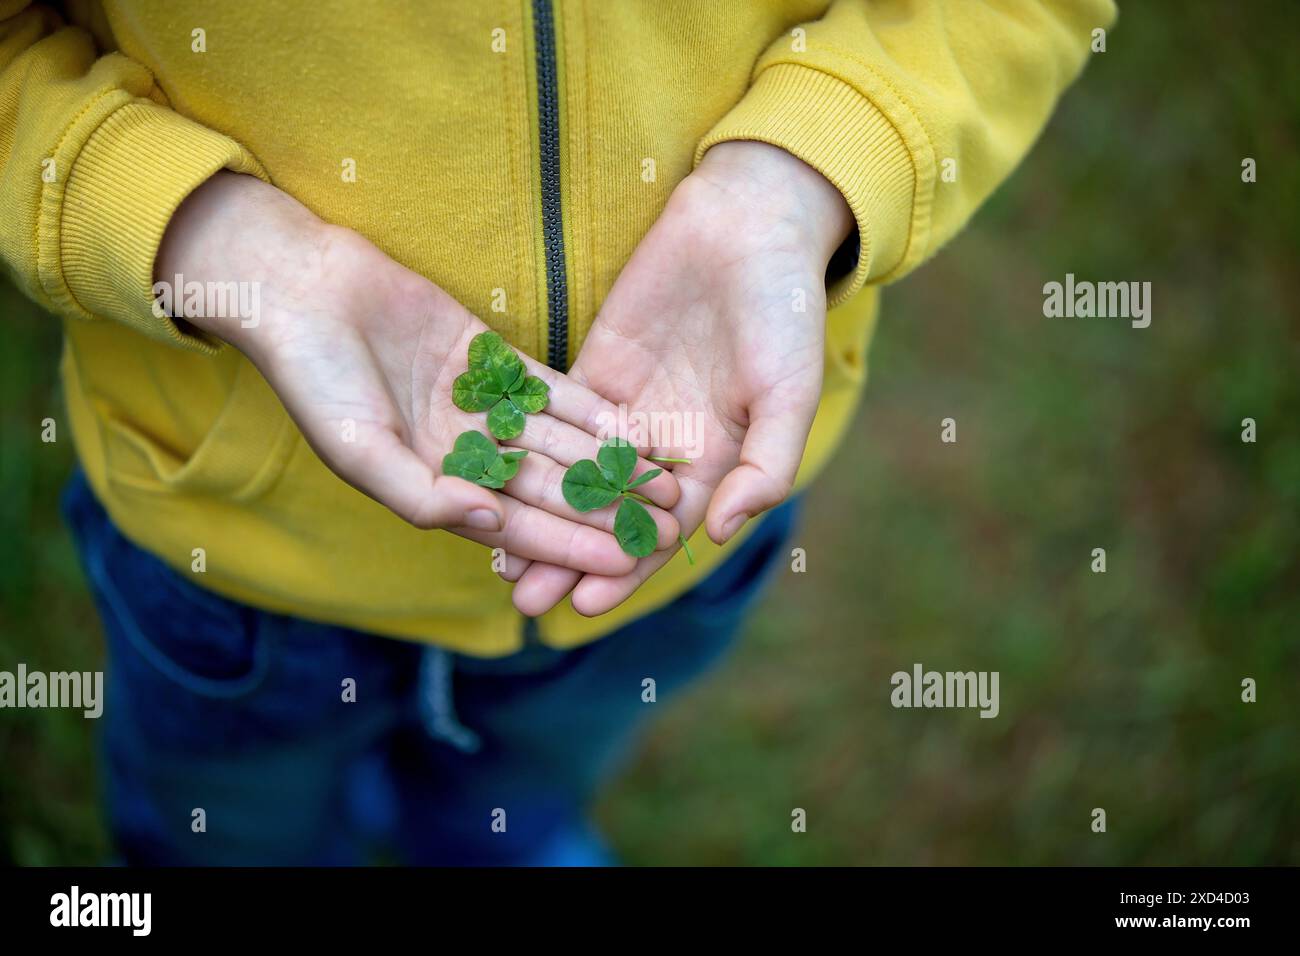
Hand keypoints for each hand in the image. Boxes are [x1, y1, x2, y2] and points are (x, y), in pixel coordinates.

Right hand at [156, 172, 679, 574]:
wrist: (301, 289)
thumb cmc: (314, 379)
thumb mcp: (358, 449)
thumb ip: (420, 496)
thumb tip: (491, 525)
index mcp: (433, 487)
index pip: (517, 526)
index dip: (571, 543)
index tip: (624, 559)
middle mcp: (464, 454)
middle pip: (550, 490)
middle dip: (607, 511)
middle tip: (668, 526)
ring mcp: (481, 407)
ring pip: (559, 443)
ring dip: (610, 463)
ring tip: (665, 482)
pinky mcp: (491, 359)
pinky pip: (551, 391)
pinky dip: (589, 409)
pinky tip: (631, 427)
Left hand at [507, 141, 852, 614]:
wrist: (748, 226)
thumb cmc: (783, 311)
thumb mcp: (789, 392)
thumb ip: (764, 466)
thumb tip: (722, 532)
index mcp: (717, 465)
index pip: (663, 533)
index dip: (625, 570)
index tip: (585, 602)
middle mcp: (669, 451)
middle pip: (611, 517)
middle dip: (570, 558)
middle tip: (524, 598)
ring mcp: (629, 413)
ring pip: (577, 478)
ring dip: (540, 517)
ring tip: (497, 561)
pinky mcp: (595, 374)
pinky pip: (556, 424)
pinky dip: (528, 455)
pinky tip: (491, 481)